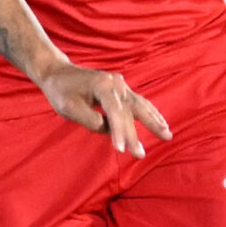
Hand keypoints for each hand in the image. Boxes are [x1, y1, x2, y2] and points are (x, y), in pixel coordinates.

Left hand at [39, 63, 171, 158]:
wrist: (58, 72)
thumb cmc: (61, 91)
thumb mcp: (68, 108)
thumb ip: (89, 119)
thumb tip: (109, 129)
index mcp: (101, 86)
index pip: (114, 112)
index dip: (119, 131)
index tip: (121, 150)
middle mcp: (115, 84)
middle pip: (132, 109)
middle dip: (140, 132)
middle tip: (143, 153)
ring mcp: (120, 85)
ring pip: (141, 104)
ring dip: (154, 120)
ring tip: (166, 135)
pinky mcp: (121, 89)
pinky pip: (139, 102)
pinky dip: (150, 113)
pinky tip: (160, 122)